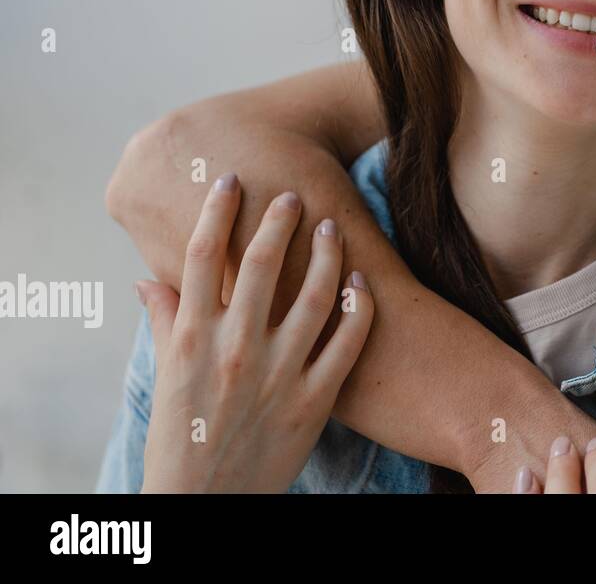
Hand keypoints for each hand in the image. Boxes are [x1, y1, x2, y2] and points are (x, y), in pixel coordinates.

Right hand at [137, 174, 374, 491]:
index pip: (204, 257)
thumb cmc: (181, 436)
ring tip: (332, 228)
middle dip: (280, 220)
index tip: (232, 180)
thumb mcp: (165, 378)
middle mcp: (233, 349)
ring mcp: (277, 374)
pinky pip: (346, 343)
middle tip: (294, 194)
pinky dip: (358, 309)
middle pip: (261, 264)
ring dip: (326, 255)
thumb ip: (163, 322)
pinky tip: (362, 284)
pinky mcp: (314, 400)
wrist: (206, 502)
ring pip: (313, 296)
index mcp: (191, 338)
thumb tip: (147, 280)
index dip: (218, 211)